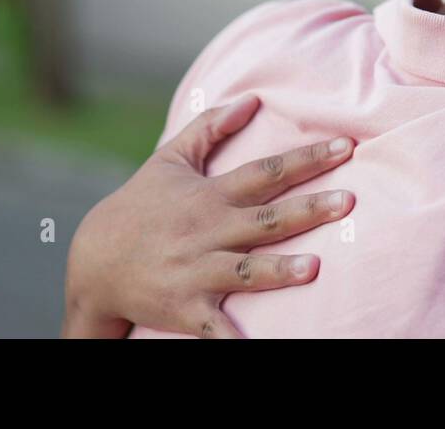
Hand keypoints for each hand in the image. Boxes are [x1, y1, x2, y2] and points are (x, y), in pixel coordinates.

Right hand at [62, 95, 355, 337]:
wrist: (94, 262)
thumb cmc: (140, 206)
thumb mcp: (170, 159)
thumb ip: (210, 127)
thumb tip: (251, 99)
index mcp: (210, 195)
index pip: (266, 171)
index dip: (306, 158)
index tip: (345, 146)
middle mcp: (207, 231)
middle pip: (264, 219)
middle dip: (307, 211)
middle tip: (349, 202)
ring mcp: (196, 271)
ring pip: (244, 271)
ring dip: (278, 270)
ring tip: (315, 268)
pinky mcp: (186, 309)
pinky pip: (216, 329)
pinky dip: (234, 340)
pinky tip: (259, 346)